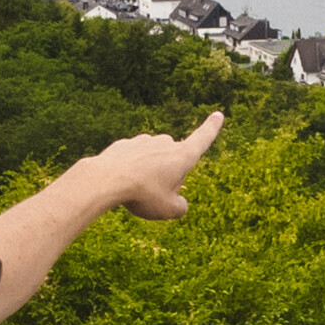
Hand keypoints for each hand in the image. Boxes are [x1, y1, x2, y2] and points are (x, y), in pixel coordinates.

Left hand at [87, 111, 223, 219]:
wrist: (106, 179)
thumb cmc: (143, 194)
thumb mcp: (168, 210)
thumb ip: (180, 207)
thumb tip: (178, 203)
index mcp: (182, 155)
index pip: (202, 139)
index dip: (212, 128)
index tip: (218, 114)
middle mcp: (165, 143)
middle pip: (173, 161)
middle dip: (168, 176)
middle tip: (154, 193)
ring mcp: (143, 141)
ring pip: (152, 161)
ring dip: (148, 174)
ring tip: (136, 189)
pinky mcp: (125, 145)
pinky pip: (133, 161)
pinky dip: (130, 171)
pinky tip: (121, 182)